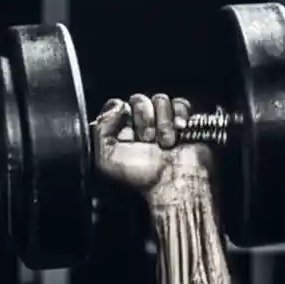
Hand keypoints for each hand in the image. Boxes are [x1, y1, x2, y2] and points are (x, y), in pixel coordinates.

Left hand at [92, 94, 212, 198]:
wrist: (175, 184)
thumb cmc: (141, 178)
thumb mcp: (106, 160)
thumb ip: (101, 131)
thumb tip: (116, 105)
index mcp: (120, 132)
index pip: (116, 105)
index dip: (122, 111)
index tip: (127, 126)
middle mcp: (140, 125)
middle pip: (139, 99)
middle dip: (144, 120)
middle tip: (148, 141)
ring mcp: (162, 122)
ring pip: (160, 100)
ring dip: (163, 123)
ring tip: (165, 144)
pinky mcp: (183, 121)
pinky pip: (180, 103)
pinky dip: (180, 116)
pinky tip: (179, 132)